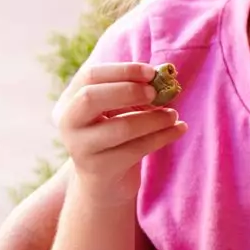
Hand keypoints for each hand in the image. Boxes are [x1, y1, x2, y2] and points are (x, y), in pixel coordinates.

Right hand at [53, 62, 184, 195]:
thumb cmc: (114, 133)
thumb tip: (164, 74)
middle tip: (156, 93)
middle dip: (128, 91)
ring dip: (154, 118)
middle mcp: (68, 123)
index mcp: (70, 101)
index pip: (89, 75)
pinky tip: (180, 128)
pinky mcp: (101, 168)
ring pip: (121, 127)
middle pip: (91, 97)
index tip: (151, 72)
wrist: (104, 179)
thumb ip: (132, 89)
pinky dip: (164, 135)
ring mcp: (81, 147)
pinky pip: (138, 148)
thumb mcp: (116, 109)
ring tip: (173, 114)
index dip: (123, 70)